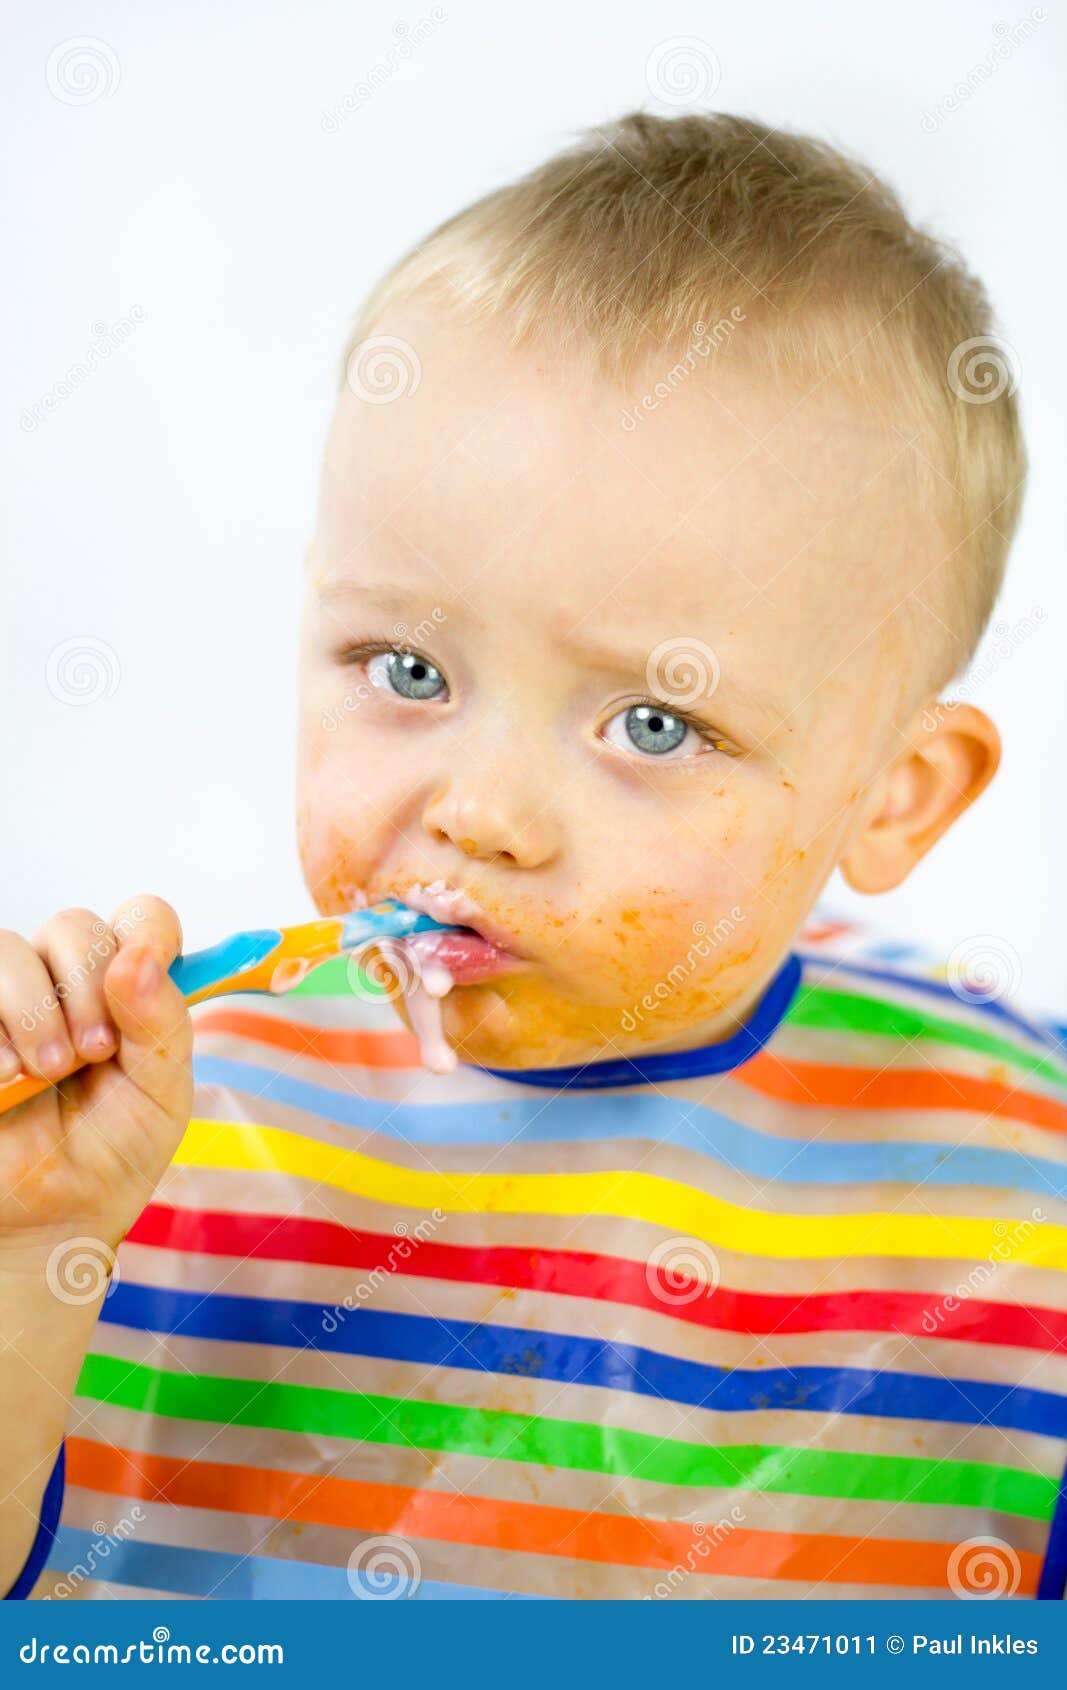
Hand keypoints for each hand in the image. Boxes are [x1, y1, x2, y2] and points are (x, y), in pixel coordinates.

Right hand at [0, 895, 192, 1264]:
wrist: (51, 1218)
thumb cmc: (112, 1152)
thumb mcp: (162, 1094)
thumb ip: (162, 1024)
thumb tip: (137, 961)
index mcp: (126, 988)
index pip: (142, 920)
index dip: (147, 934)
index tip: (143, 974)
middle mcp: (66, 980)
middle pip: (73, 925)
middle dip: (86, 987)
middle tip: (93, 1053)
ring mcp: (10, 998)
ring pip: (8, 948)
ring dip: (32, 1010)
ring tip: (44, 1073)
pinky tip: (4, 1078)